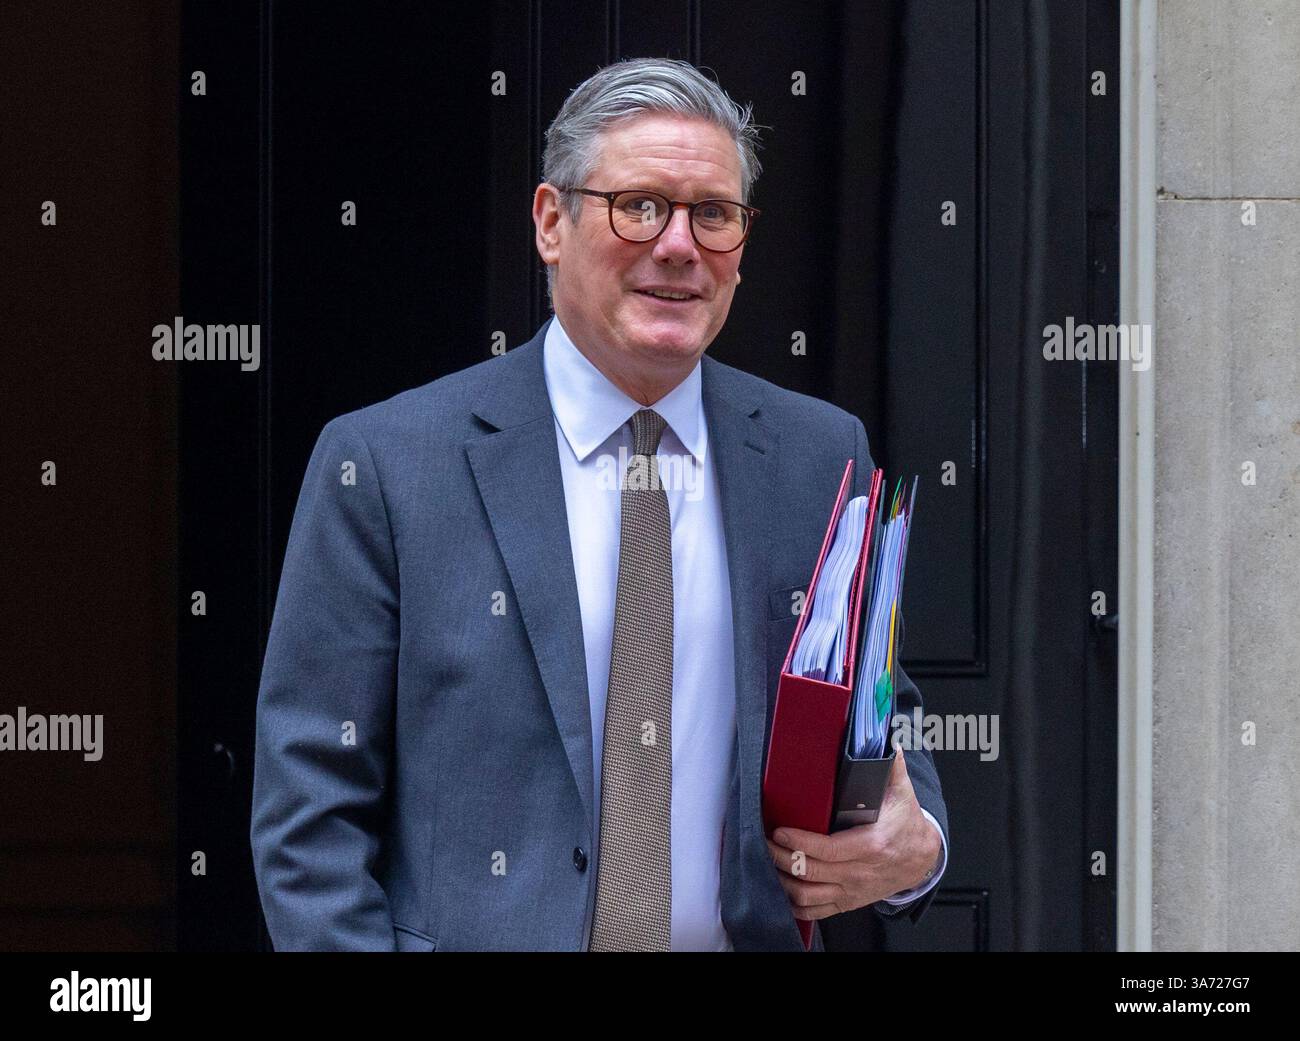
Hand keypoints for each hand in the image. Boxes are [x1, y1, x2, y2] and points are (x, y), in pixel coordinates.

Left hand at [765, 747, 941, 921]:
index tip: (780, 830)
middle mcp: (859, 873)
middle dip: (782, 857)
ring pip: (809, 896)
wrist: (922, 859)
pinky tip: (781, 888)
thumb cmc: (907, 825)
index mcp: (871, 846)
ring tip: (768, 861)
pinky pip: (816, 911)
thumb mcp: (902, 794)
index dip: (800, 842)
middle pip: (811, 872)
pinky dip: (795, 903)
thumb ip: (891, 768)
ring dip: (783, 881)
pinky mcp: (847, 902)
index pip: (828, 850)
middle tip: (764, 841)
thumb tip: (886, 742)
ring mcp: (852, 891)